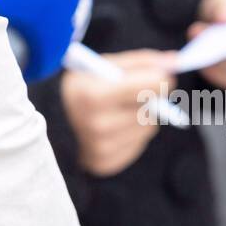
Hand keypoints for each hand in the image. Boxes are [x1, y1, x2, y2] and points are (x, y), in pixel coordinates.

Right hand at [61, 50, 175, 176]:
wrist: (50, 120)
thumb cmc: (81, 86)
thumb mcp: (104, 64)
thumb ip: (143, 62)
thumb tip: (176, 62)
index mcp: (95, 96)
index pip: (154, 85)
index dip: (160, 77)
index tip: (156, 74)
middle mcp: (99, 126)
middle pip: (153, 108)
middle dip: (149, 98)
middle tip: (131, 92)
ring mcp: (102, 149)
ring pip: (149, 127)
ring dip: (143, 116)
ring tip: (118, 110)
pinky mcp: (106, 164)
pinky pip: (139, 144)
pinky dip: (133, 134)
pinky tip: (114, 127)